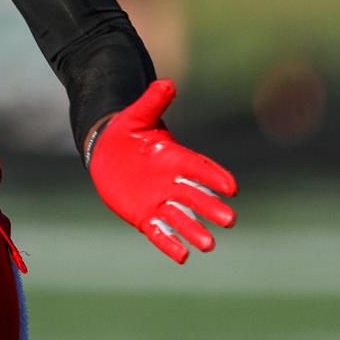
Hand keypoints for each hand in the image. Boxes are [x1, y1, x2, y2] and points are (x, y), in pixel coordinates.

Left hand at [87, 79, 236, 264]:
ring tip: (209, 246)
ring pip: (180, 218)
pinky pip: (159, 231)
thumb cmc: (127, 130)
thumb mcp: (137, 115)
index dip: (214, 177)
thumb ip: (153, 102)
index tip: (231, 187)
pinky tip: (182, 257)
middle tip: (229, 220)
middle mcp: (172, 182)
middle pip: (195, 196)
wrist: (108, 152)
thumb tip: (167, 83)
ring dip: (194, 231)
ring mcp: (159, 200)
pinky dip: (169, 243)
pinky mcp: (144, 215)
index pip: (198, 168)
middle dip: (210, 208)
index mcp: (174, 157)